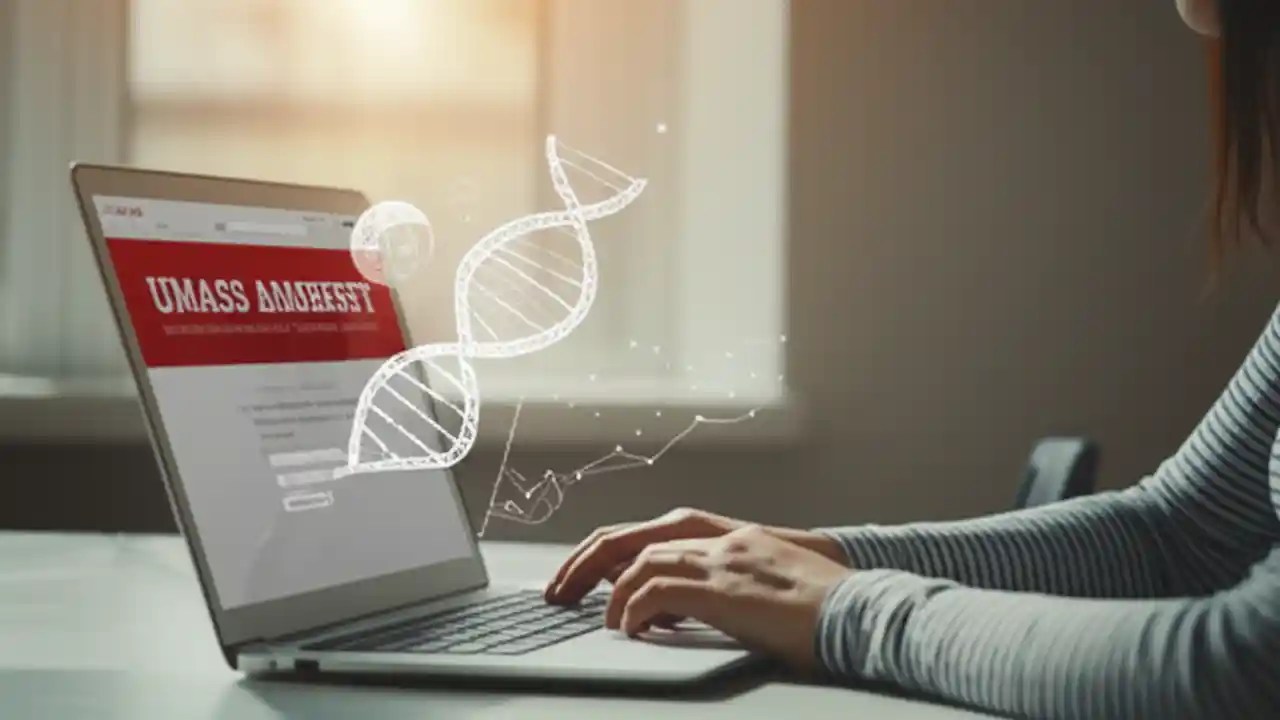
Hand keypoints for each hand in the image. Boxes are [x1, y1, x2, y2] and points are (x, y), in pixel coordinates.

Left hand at [545, 507, 847, 604]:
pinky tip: (630, 628)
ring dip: (609, 591)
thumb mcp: (767, 588)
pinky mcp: (725, 590)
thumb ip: (722, 588)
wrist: (865, 611)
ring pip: (640, 561)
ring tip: (599, 619)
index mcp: (730, 537)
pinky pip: (657, 591)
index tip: (582, 577)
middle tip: (560, 591)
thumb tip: (672, 610)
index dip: (609, 553)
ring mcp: (724, 560)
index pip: (652, 533)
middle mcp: (721, 540)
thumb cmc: (825, 609)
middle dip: (588, 562)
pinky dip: (633, 608)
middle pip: (632, 538)